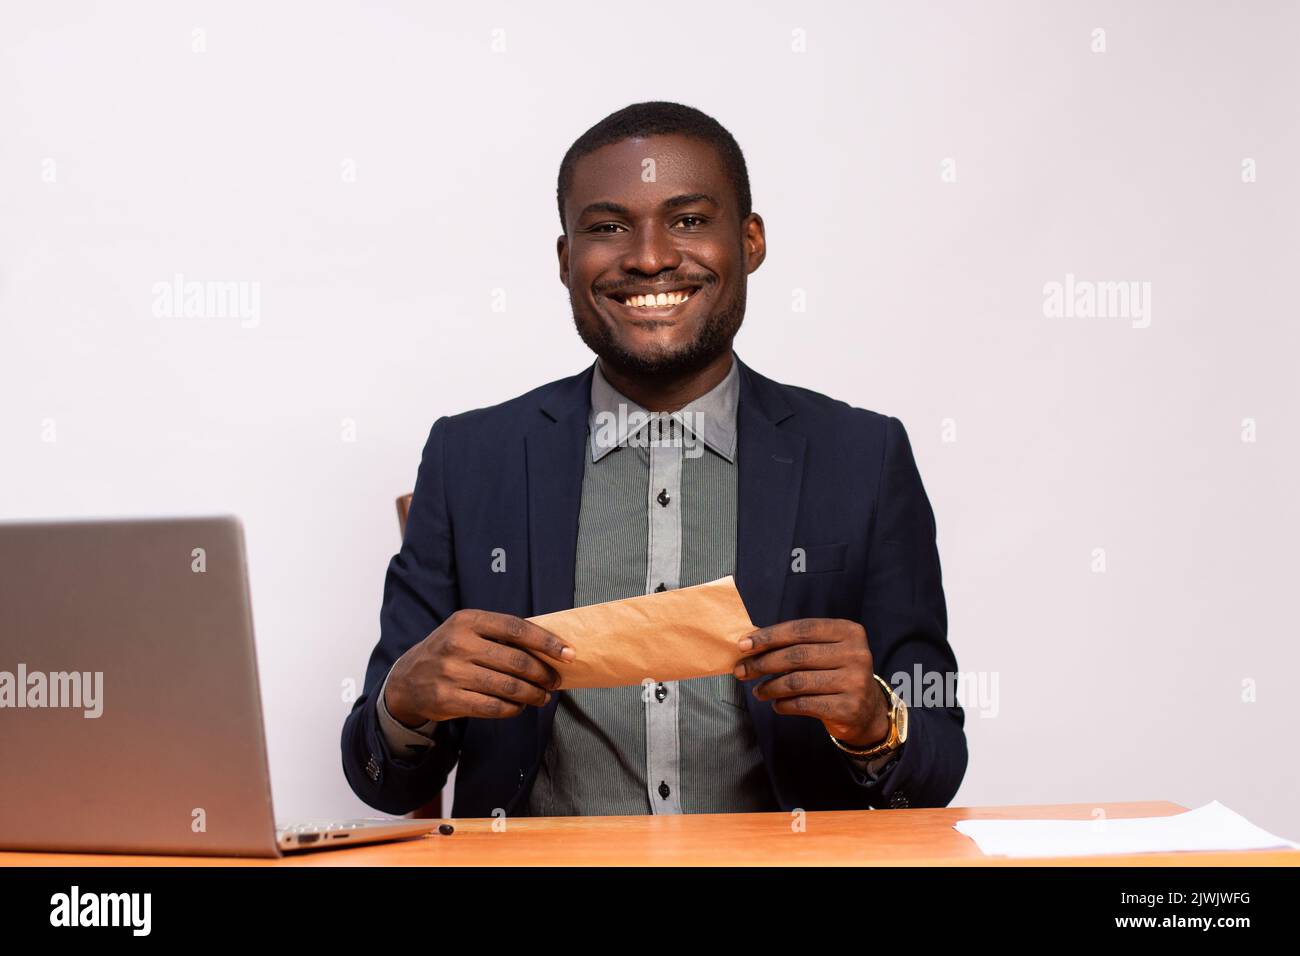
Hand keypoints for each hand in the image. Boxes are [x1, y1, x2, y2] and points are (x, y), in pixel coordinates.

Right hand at [385, 610, 574, 724]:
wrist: (407, 680)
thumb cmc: (449, 652)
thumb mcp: (467, 631)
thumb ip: (501, 635)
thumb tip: (549, 646)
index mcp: (468, 621)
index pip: (516, 629)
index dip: (546, 642)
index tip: (568, 653)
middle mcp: (458, 644)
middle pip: (516, 661)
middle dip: (543, 673)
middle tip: (555, 681)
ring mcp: (451, 673)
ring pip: (508, 687)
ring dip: (533, 694)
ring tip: (543, 696)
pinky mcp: (447, 699)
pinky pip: (493, 707)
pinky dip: (513, 708)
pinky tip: (520, 706)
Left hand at [733, 618, 889, 747]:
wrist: (867, 710)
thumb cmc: (835, 673)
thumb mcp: (824, 651)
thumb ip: (794, 643)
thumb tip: (749, 643)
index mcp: (848, 631)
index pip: (801, 629)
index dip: (769, 636)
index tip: (743, 645)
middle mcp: (856, 654)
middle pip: (797, 655)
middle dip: (762, 663)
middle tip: (741, 670)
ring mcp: (855, 681)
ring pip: (797, 682)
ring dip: (770, 686)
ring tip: (758, 690)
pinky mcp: (848, 708)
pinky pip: (804, 704)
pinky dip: (783, 704)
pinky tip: (776, 704)